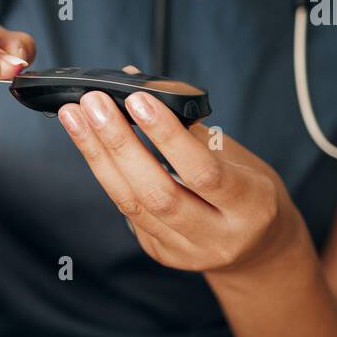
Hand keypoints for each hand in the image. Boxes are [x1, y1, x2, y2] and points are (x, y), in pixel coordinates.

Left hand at [56, 67, 303, 273]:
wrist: (259, 248)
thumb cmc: (250, 191)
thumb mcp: (238, 157)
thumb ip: (190, 127)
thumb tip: (137, 83)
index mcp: (250, 207)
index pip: (203, 172)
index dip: (167, 136)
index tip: (137, 100)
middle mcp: (218, 237)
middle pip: (158, 193)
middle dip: (119, 144)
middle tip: (93, 106)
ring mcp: (187, 252)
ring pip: (133, 204)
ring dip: (99, 157)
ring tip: (76, 119)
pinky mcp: (162, 254)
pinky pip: (128, 212)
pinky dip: (107, 174)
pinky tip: (90, 146)